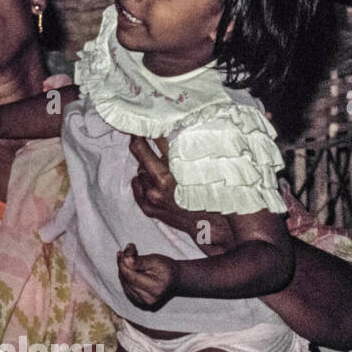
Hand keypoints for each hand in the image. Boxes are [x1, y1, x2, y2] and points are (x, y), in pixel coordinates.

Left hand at [117, 243, 178, 309]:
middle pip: (125, 278)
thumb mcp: (156, 260)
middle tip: (125, 251)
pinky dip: (125, 275)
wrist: (174, 279)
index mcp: (154, 289)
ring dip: (123, 269)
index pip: (130, 275)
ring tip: (128, 257)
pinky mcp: (137, 300)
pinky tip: (128, 267)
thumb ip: (139, 260)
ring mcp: (142, 301)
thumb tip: (125, 257)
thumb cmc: (167, 269)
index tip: (126, 249)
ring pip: (124, 281)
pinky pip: (125, 285)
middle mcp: (147, 298)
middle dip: (123, 263)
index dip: (124, 261)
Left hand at [128, 135, 232, 252]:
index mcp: (170, 177)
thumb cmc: (214, 196)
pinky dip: (142, 179)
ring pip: (140, 171)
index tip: (142, 123)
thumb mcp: (201, 170)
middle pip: (141, 154)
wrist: (214, 227)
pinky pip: (137, 186)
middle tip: (141, 132)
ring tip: (162, 165)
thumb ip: (184, 151)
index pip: (150, 145)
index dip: (144, 132)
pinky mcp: (149, 208)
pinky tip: (150, 177)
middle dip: (141, 141)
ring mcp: (152, 199)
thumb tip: (172, 131)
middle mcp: (158, 187)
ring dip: (148, 166)